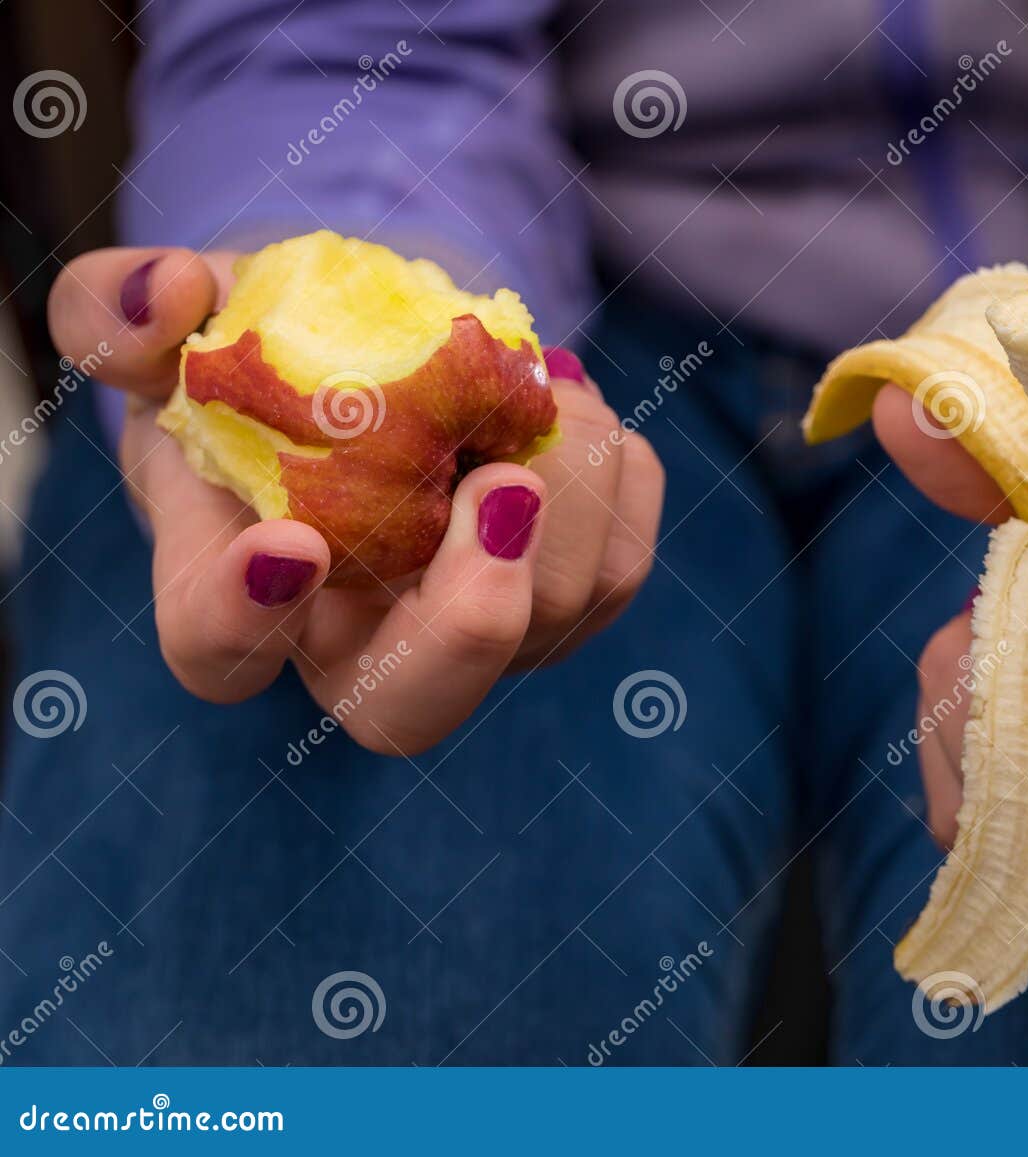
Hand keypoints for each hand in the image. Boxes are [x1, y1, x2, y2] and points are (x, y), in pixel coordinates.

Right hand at [48, 247, 662, 755]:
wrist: (376, 363)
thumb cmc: (259, 361)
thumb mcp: (172, 329)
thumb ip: (121, 314)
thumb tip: (167, 295)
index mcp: (239, 597)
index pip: (220, 655)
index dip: (245, 616)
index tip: (287, 541)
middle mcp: (365, 645)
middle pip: (414, 708)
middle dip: (472, 617)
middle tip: (503, 487)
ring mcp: (476, 638)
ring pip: (554, 617)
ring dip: (569, 488)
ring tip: (535, 385)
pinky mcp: (569, 600)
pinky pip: (622, 563)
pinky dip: (616, 475)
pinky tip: (569, 413)